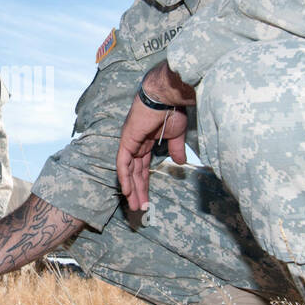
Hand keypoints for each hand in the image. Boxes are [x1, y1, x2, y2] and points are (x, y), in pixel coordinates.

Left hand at [116, 96, 188, 211]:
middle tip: (140, 208)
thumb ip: (176, 149)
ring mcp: (130, 143)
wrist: (166, 97)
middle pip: (135, 173)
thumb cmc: (172, 110)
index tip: (148, 200)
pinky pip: (123, 163)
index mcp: (145, 143)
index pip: (142, 168)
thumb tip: (181, 162)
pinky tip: (127, 191)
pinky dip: (124, 177)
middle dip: (137, 191)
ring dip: (131, 189)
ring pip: (128, 171)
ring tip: (135, 206)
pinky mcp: (127, 141)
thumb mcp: (177, 134)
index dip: (144, 184)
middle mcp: (135, 144)